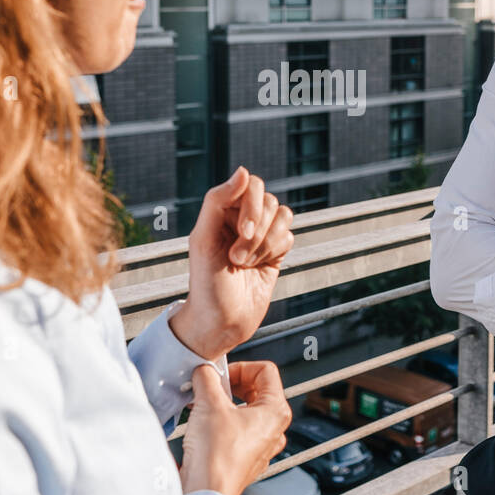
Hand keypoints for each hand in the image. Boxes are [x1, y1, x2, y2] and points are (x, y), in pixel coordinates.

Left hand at [172, 166, 294, 359]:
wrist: (222, 323)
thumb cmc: (205, 283)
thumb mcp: (203, 239)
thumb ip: (218, 200)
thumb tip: (243, 171)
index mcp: (221, 210)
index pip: (251, 185)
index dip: (252, 207)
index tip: (242, 233)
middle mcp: (242, 218)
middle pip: (270, 201)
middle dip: (258, 232)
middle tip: (238, 257)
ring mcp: (261, 234)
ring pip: (284, 217)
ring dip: (266, 244)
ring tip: (245, 264)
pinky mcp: (275, 251)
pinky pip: (290, 236)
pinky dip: (276, 251)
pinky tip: (260, 267)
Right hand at [180, 361, 291, 494]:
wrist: (207, 490)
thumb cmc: (218, 456)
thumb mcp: (209, 403)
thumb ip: (207, 378)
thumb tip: (204, 370)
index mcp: (276, 411)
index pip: (266, 371)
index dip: (240, 367)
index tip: (221, 373)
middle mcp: (274, 428)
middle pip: (256, 390)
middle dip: (230, 385)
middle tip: (210, 387)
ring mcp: (261, 444)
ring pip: (245, 410)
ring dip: (224, 402)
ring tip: (204, 404)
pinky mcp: (246, 456)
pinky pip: (237, 429)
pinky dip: (221, 421)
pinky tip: (204, 423)